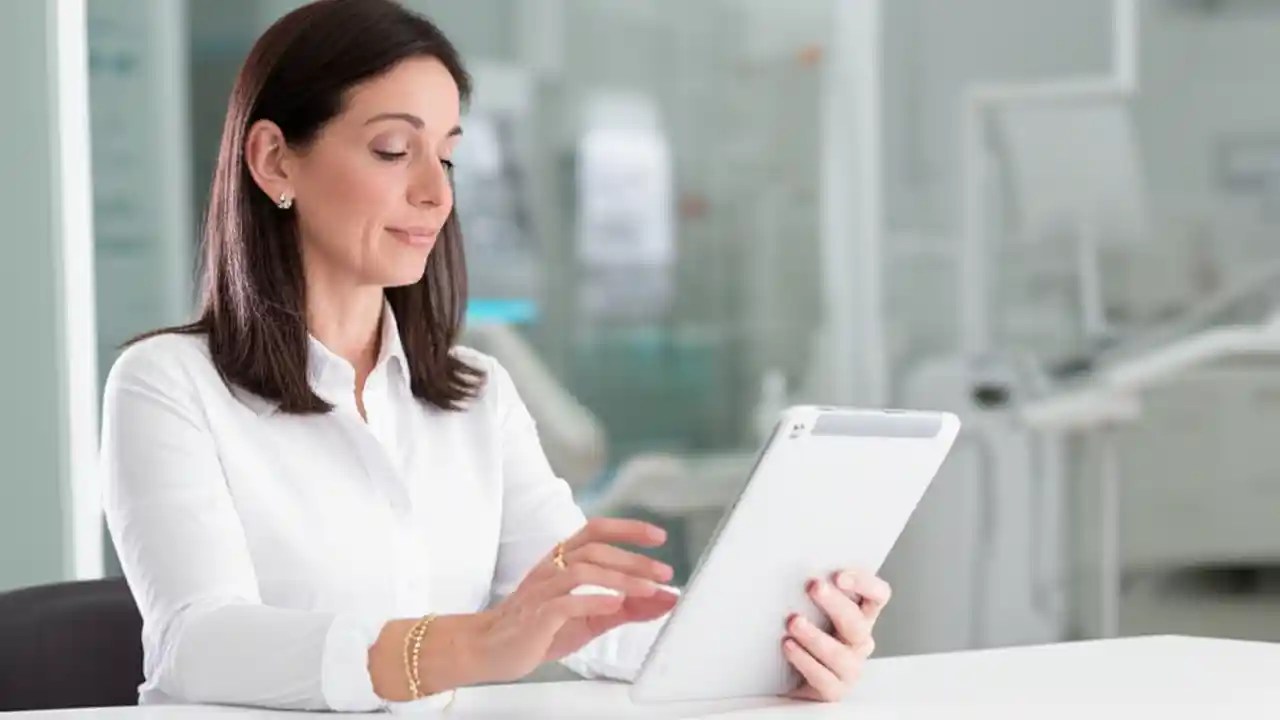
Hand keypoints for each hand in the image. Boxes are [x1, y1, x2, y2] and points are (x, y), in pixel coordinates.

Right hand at [459, 518, 677, 685]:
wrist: (487, 649)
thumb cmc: (538, 629)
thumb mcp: (590, 618)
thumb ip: (627, 607)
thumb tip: (666, 599)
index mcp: (562, 561)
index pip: (595, 531)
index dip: (627, 529)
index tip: (659, 536)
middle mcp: (551, 568)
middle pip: (595, 550)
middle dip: (633, 559)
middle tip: (664, 572)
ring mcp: (541, 590)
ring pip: (582, 571)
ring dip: (620, 578)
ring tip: (648, 589)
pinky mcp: (535, 616)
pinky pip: (564, 602)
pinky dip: (592, 601)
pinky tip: (614, 605)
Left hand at [783, 569, 890, 702]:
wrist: (784, 676)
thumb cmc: (799, 632)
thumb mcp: (807, 606)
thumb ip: (810, 590)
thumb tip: (792, 571)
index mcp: (860, 614)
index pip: (878, 595)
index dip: (864, 584)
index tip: (839, 575)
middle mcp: (859, 640)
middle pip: (857, 622)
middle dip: (835, 604)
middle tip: (813, 587)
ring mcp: (849, 667)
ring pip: (840, 654)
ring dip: (815, 636)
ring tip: (794, 622)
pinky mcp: (833, 690)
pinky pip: (823, 677)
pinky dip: (804, 660)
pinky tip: (789, 646)